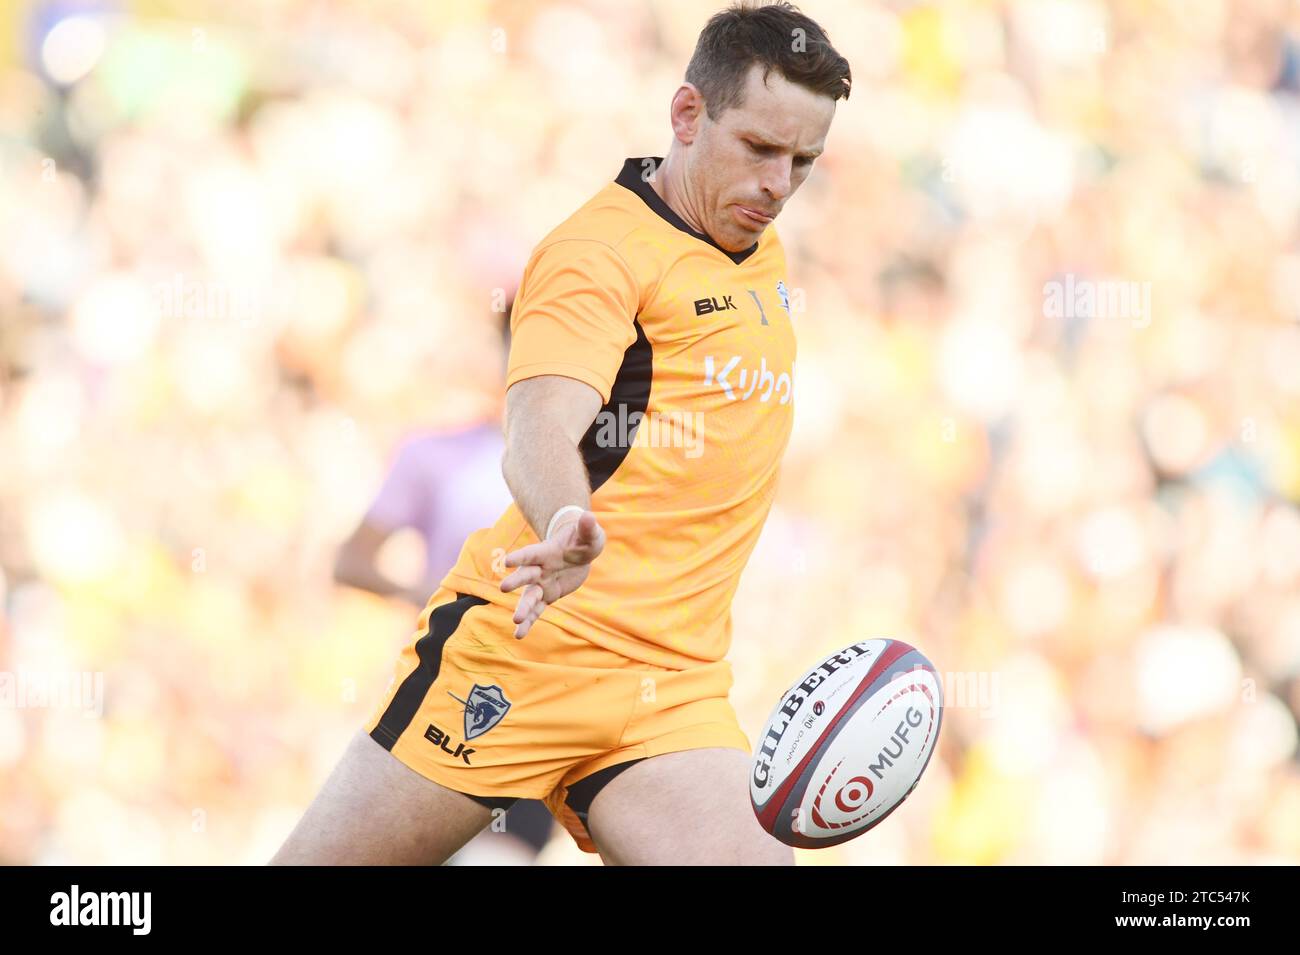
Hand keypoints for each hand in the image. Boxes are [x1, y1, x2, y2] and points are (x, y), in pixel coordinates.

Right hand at [499, 510, 604, 637]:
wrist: (577, 554)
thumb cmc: (582, 541)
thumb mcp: (589, 535)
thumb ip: (587, 528)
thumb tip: (588, 516)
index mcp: (547, 552)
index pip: (532, 554)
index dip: (520, 557)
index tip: (506, 561)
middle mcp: (540, 569)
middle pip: (526, 576)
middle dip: (516, 582)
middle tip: (503, 589)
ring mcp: (542, 583)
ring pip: (529, 597)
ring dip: (523, 608)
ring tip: (515, 622)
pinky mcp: (547, 596)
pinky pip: (537, 610)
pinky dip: (528, 622)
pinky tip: (519, 634)